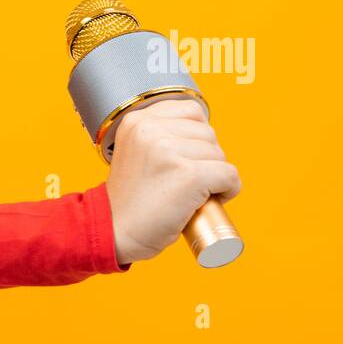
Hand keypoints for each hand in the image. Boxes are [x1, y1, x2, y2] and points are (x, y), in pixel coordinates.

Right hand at [104, 99, 241, 265]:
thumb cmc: (128, 201)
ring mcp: (169, 151)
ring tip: (192, 193)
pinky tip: (210, 201)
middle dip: (206, 158)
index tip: (183, 159)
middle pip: (208, 133)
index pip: (191, 111)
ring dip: (215, 176)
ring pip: (220, 155)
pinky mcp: (189, 175)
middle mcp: (151, 130)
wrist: (113, 232)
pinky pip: (229, 175)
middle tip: (185, 182)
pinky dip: (228, 190)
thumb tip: (204, 136)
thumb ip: (158, 135)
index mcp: (137, 121)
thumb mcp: (133, 152)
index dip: (195, 137)